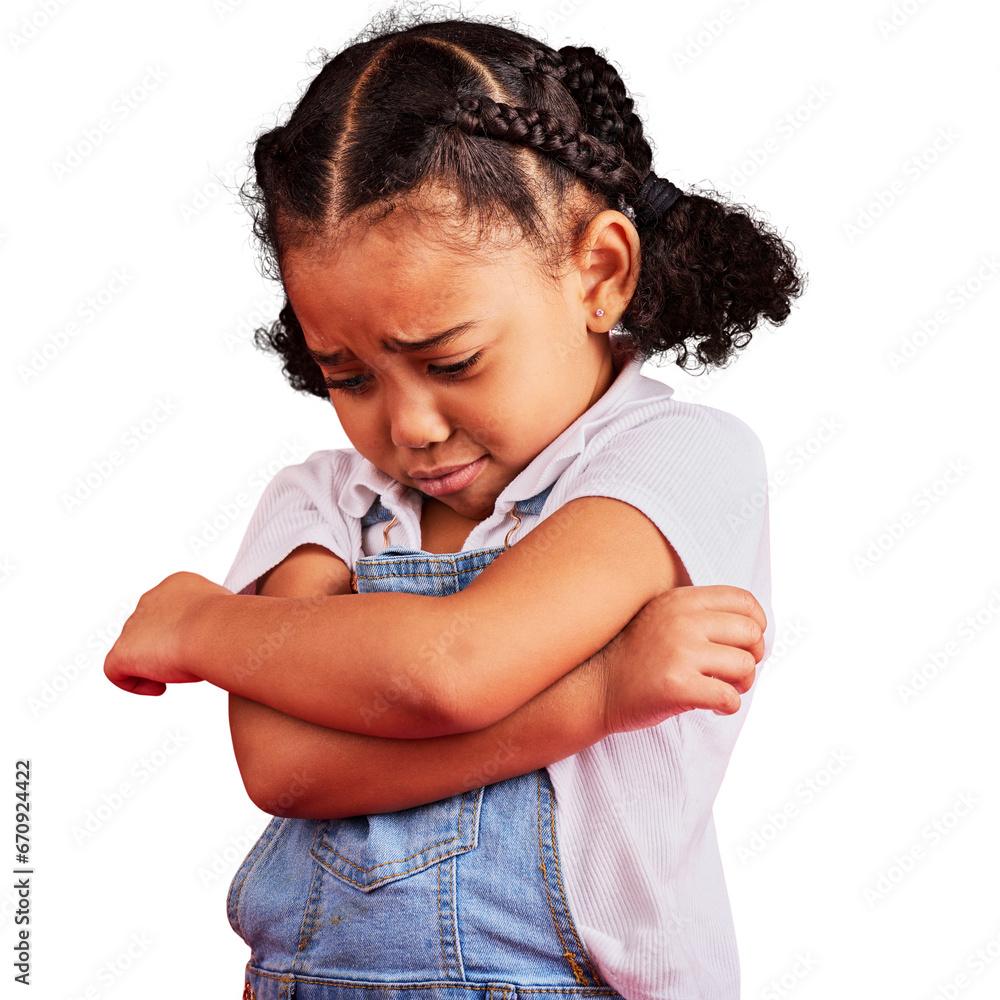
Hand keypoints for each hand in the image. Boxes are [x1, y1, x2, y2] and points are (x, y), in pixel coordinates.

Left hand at [104, 571, 233, 695]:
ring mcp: (134, 624)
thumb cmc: (234, 623)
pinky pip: (116, 671)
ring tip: (178, 674)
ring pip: (134, 649)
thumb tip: (224, 633)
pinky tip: (160, 688)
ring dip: (153, 664)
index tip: (199, 644)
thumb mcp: (230, 613)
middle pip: (149, 629)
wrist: (218, 630)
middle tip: (188, 661)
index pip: (171, 609)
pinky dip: (135, 683)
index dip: (182, 630)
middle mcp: (151, 599)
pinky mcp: (123, 651)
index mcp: (178, 584)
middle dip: (165, 647)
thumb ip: (219, 618)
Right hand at [598, 585, 765, 733]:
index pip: (744, 601)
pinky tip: (711, 706)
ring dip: (742, 685)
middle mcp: (682, 620)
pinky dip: (727, 706)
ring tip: (721, 689)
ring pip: (745, 667)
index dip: (757, 625)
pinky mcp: (677, 686)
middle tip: (735, 672)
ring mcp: (680, 652)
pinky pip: (729, 698)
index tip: (745, 644)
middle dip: (753, 657)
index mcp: (682, 600)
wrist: (597, 687)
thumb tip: (756, 626)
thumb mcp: (664, 617)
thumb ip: (701, 613)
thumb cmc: (638, 656)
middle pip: (751, 634)